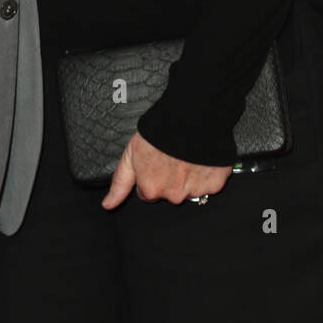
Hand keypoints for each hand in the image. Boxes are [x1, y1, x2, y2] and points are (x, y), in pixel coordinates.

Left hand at [102, 131, 232, 208]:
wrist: (191, 117)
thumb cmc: (158, 132)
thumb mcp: (130, 154)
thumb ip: (120, 183)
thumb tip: (108, 205)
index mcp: (151, 189)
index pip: (149, 192)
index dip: (150, 175)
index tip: (155, 161)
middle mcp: (173, 196)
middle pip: (169, 192)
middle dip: (169, 178)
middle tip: (171, 155)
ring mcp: (195, 191)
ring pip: (189, 189)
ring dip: (188, 176)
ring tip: (187, 154)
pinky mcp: (215, 184)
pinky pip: (208, 184)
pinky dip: (206, 173)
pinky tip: (201, 157)